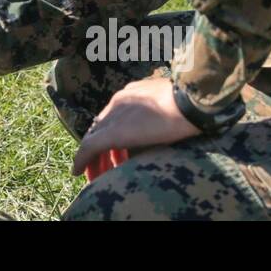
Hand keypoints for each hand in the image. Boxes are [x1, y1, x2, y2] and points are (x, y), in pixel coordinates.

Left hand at [70, 77, 200, 176]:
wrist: (192, 101)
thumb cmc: (191, 104)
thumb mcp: (170, 106)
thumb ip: (157, 116)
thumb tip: (156, 131)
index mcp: (132, 94)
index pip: (114, 117)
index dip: (112, 137)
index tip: (116, 152)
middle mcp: (118, 102)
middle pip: (100, 128)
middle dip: (99, 149)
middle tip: (100, 167)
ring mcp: (114, 116)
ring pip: (93, 139)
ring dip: (92, 158)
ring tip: (92, 175)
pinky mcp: (113, 132)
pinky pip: (90, 147)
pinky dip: (82, 160)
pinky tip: (77, 172)